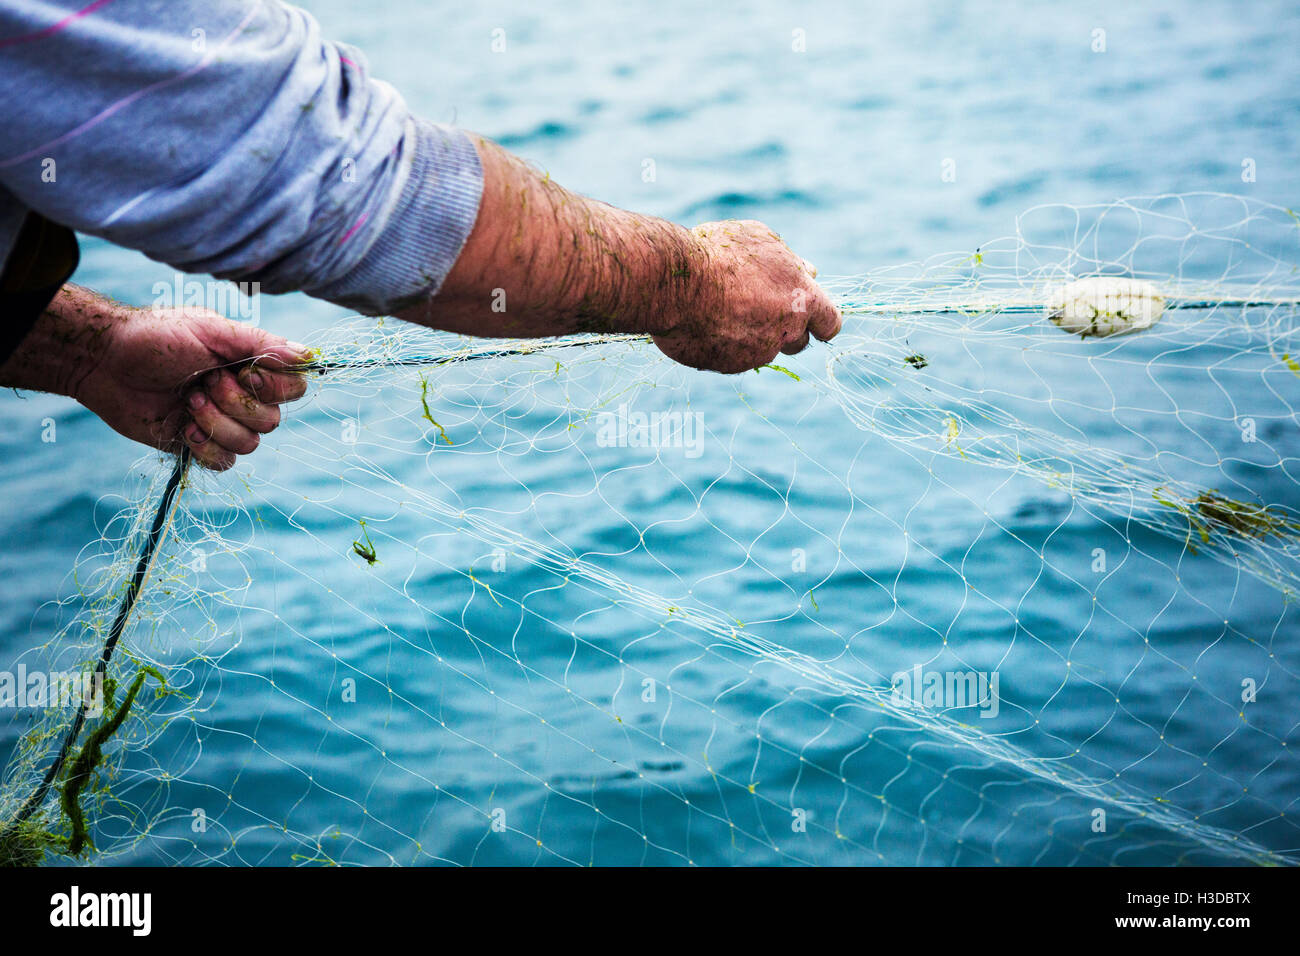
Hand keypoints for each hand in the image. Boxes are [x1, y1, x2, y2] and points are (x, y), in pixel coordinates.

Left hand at [68, 293, 310, 469]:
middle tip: (204, 381)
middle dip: (236, 404)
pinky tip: (184, 427)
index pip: (294, 389)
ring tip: (189, 400)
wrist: (106, 363)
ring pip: (250, 444)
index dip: (273, 388)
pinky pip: (226, 462)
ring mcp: (222, 422)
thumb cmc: (157, 338)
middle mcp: (243, 396)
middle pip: (273, 420)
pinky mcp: (199, 445)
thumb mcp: (212, 330)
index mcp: (251, 367)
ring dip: (217, 422)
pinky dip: (206, 446)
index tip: (244, 372)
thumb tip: (308, 355)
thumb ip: (261, 343)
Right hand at [652, 220, 840, 372]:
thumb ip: (790, 261)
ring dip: (749, 334)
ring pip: (762, 349)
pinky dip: (722, 342)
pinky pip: (731, 356)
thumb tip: (809, 270)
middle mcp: (785, 331)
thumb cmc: (719, 254)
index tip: (812, 319)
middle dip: (785, 330)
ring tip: (720, 308)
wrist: (675, 284)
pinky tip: (703, 321)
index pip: (830, 322)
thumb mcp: (761, 241)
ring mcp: (757, 353)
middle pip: (798, 342)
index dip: (822, 322)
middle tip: (758, 309)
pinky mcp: (729, 366)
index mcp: (801, 298)